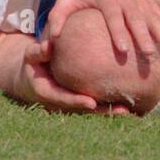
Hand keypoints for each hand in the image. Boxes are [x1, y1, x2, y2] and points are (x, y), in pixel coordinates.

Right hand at [16, 38, 131, 115]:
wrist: (32, 78)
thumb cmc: (33, 63)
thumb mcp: (31, 56)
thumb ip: (37, 52)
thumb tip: (47, 46)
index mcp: (46, 92)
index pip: (63, 98)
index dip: (76, 101)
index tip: (91, 103)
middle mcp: (59, 103)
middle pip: (82, 110)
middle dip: (101, 112)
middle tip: (122, 111)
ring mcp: (69, 105)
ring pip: (90, 112)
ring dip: (108, 112)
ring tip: (129, 112)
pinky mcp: (78, 102)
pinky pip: (94, 106)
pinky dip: (108, 107)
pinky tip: (127, 105)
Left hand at [47, 0, 159, 58]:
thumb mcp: (65, 1)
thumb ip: (57, 19)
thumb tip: (53, 39)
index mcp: (107, 0)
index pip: (113, 18)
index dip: (118, 33)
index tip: (124, 51)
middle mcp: (127, 0)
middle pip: (137, 20)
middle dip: (145, 38)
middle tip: (151, 56)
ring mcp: (141, 1)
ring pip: (155, 20)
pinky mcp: (150, 4)